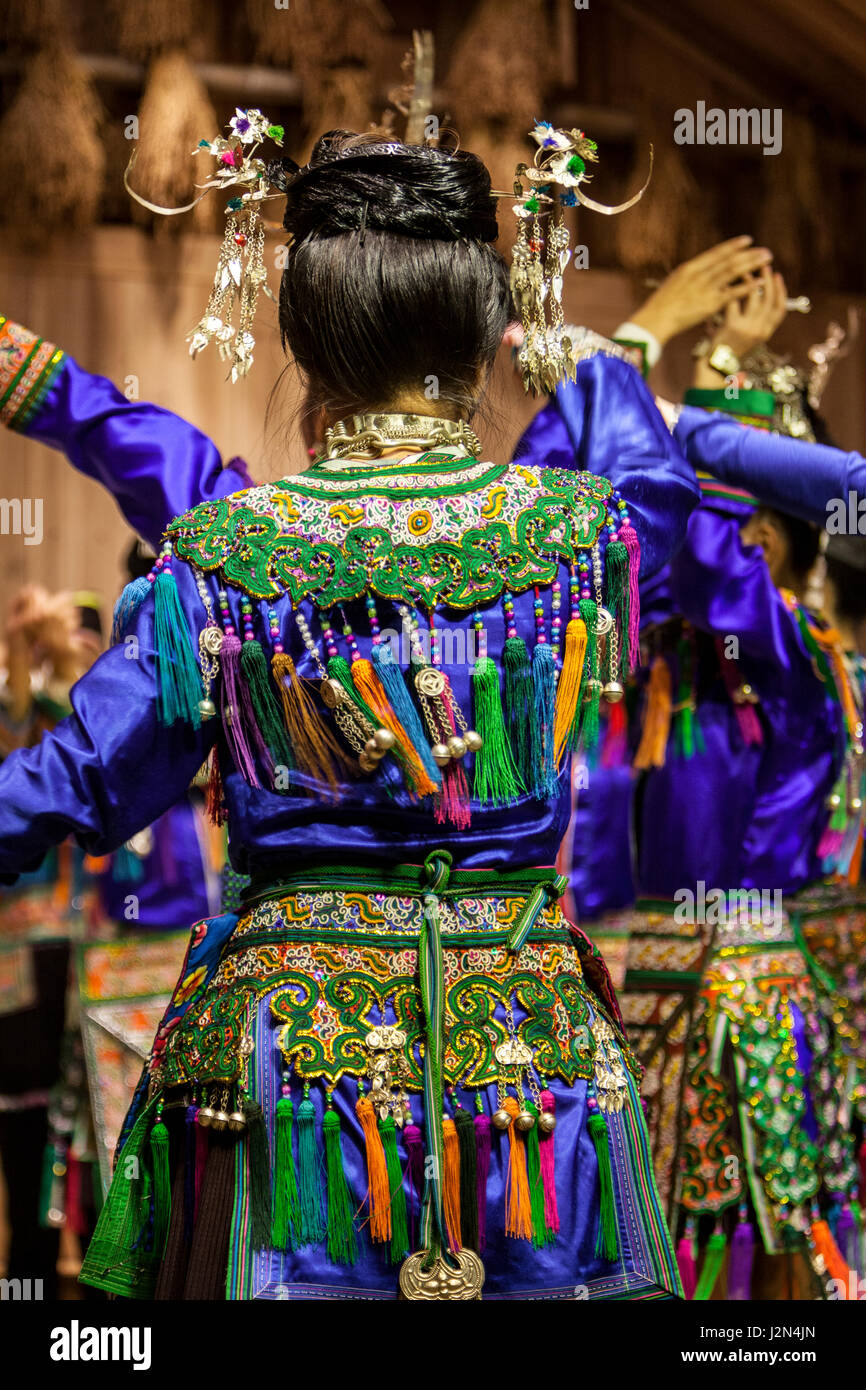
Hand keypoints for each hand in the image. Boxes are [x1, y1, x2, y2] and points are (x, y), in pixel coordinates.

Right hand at [630, 238, 773, 346]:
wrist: (655, 319)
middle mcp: (699, 274)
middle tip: (765, 250)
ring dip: (751, 264)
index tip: (747, 240)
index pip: (716, 253)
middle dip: (748, 254)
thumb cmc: (661, 305)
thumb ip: (690, 277)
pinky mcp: (709, 304)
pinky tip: (759, 282)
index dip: (733, 246)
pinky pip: (732, 293)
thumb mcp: (674, 284)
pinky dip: (747, 287)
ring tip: (766, 260)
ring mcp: (705, 288)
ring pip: (733, 272)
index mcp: (690, 268)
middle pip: (728, 260)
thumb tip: (701, 272)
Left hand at [709, 266, 787, 357]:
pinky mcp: (732, 325)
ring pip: (754, 297)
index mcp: (766, 333)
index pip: (780, 309)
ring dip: (751, 281)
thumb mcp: (750, 336)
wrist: (716, 364)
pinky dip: (732, 291)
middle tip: (765, 267)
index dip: (781, 291)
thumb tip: (763, 294)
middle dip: (769, 280)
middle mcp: (760, 330)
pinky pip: (735, 301)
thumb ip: (758, 319)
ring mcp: (747, 328)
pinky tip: (729, 283)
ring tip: (746, 271)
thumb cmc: (731, 347)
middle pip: (770, 300)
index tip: (778, 277)